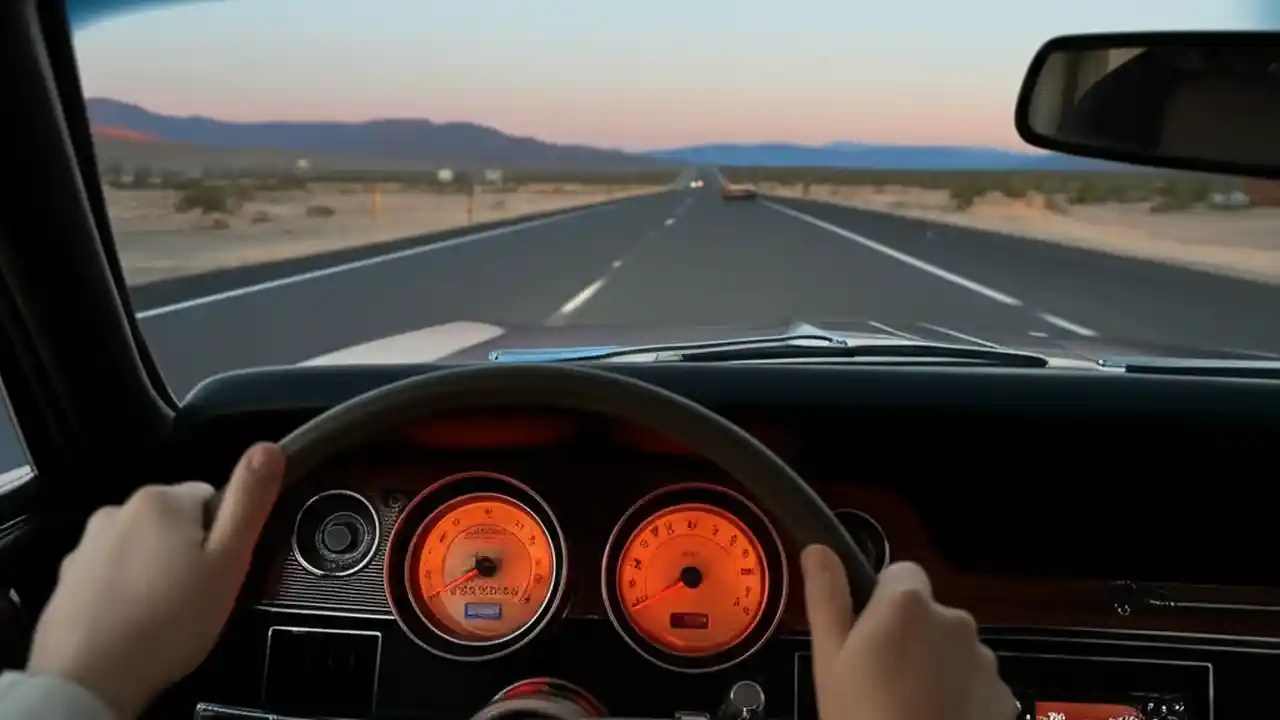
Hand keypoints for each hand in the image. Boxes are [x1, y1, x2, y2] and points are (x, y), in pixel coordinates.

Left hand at [27, 442, 284, 719]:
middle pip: (175, 521)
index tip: (220, 572)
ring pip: (142, 547)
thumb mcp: (228, 561)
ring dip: (156, 569)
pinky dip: (125, 589)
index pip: (212, 499)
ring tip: (165, 614)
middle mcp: (117, 509)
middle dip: (188, 551)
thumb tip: (269, 447)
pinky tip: (134, 621)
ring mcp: (86, 544)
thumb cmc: (170, 620)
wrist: (89, 679)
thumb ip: (250, 501)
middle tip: (197, 596)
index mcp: (161, 500)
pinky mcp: (67, 578)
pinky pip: (112, 572)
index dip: (224, 537)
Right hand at [801, 545, 1017, 719]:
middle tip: (881, 680)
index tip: (867, 639)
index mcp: (908, 603)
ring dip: (936, 667)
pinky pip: (975, 683)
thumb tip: (818, 548)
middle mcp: (955, 619)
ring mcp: (984, 660)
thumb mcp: (829, 659)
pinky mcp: (1004, 696)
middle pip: (929, 614)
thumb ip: (828, 598)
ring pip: (953, 650)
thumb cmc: (859, 715)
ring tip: (909, 708)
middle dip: (911, 637)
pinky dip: (961, 697)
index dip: (882, 602)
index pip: (902, 574)